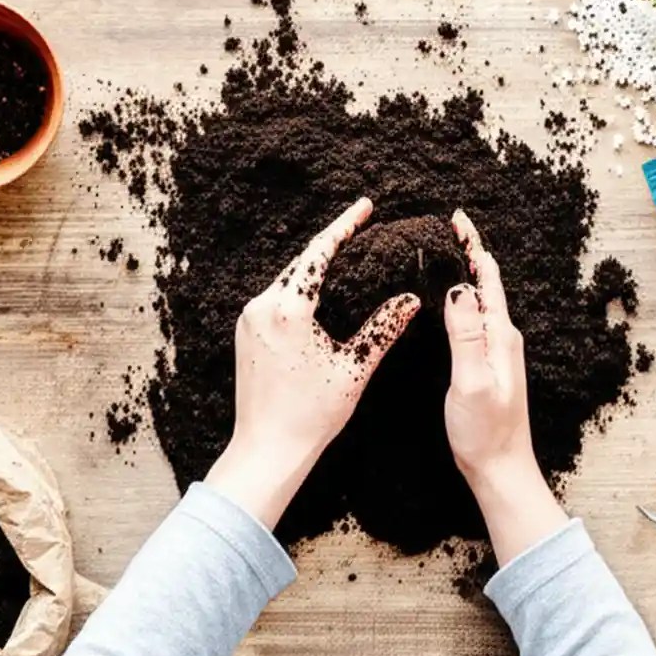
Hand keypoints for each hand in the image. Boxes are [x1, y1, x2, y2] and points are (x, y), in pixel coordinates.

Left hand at [206, 198, 420, 527]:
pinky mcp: (245, 335)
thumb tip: (410, 299)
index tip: (364, 205)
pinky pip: (275, 300)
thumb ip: (382, 327)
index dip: (345, 226)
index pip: (320, 253)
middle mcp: (261, 307)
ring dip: (314, 269)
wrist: (266, 450)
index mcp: (288, 309)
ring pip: (287, 282)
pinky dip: (299, 291)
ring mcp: (248, 321)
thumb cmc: (310, 414)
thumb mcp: (355, 367)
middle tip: (360, 226)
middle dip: (331, 245)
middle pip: (301, 263)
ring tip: (344, 256)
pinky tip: (317, 294)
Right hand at [444, 209, 567, 562]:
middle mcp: (503, 338)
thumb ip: (466, 334)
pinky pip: (475, 320)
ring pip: (482, 300)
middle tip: (448, 226)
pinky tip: (451, 302)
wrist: (500, 470)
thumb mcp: (470, 381)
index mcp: (500, 336)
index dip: (472, 246)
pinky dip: (463, 300)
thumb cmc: (484, 433)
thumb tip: (459, 286)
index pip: (487, 279)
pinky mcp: (487, 365)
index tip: (457, 218)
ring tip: (447, 252)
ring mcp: (497, 352)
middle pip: (487, 283)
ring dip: (467, 273)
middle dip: (469, 252)